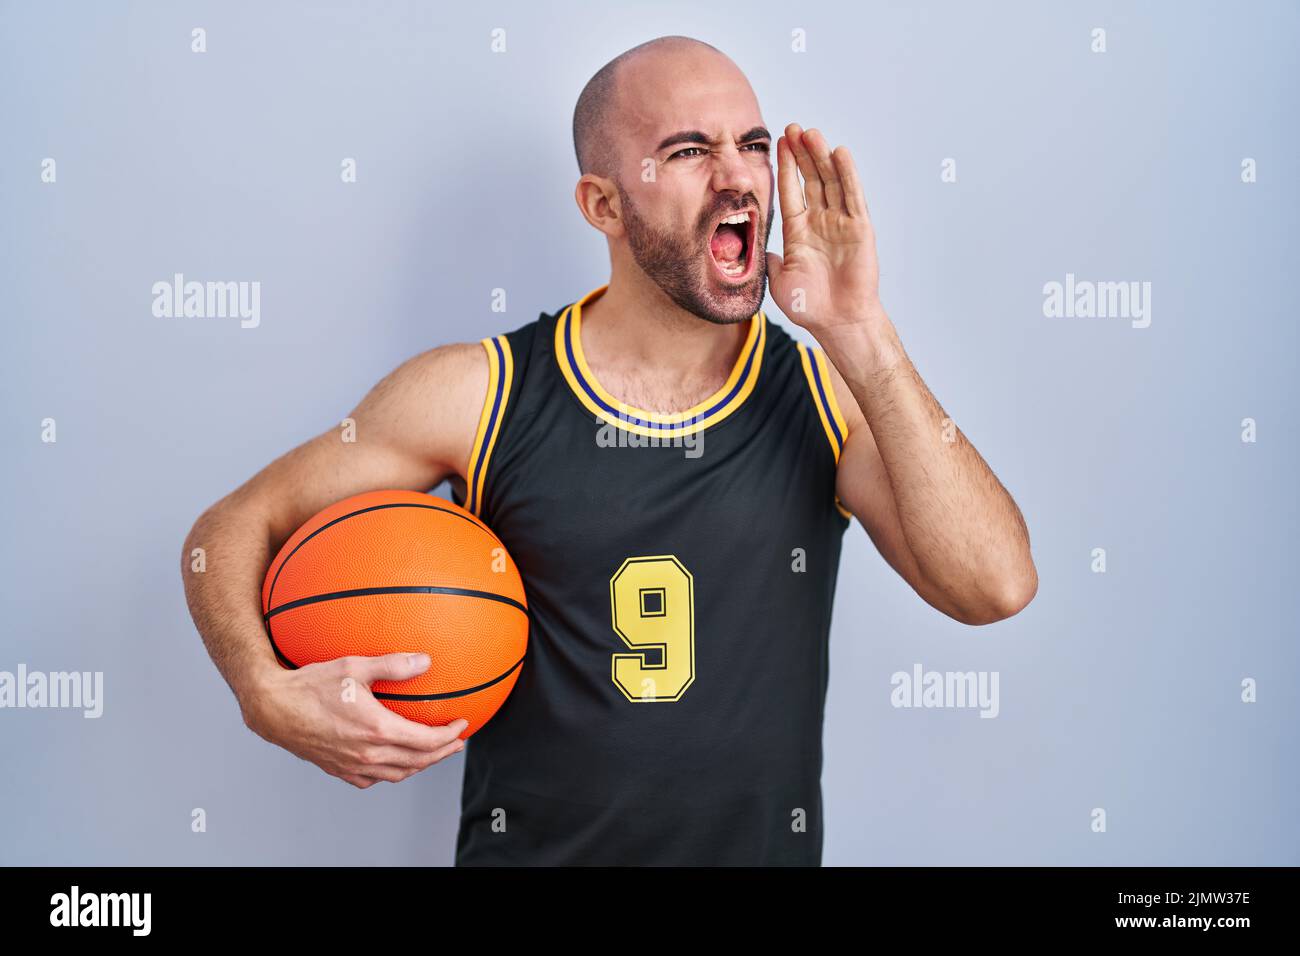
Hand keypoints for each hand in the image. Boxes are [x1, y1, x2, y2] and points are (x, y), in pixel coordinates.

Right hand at [241, 652, 467, 788]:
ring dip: (421, 764)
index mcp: (376, 729)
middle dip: (443, 752)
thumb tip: (426, 660)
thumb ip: (393, 664)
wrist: (273, 709)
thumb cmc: (311, 685)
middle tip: (457, 741)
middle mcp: (367, 753)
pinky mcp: (339, 770)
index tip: (463, 724)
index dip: (449, 735)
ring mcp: (352, 766)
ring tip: (434, 752)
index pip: (426, 741)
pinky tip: (397, 760)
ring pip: (398, 774)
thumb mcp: (354, 666)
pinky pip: (375, 778)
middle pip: (418, 762)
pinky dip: (394, 772)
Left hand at [767, 123, 882, 332]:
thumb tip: (758, 247)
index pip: (790, 191)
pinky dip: (847, 175)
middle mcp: (820, 222)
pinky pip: (852, 196)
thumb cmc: (809, 306)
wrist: (837, 321)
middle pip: (811, 179)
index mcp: (799, 231)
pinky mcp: (860, 228)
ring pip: (831, 182)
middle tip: (793, 128)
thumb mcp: (777, 280)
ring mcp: (841, 223)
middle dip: (802, 153)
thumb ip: (768, 260)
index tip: (779, 143)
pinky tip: (840, 154)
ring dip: (821, 157)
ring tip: (811, 133)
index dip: (785, 167)